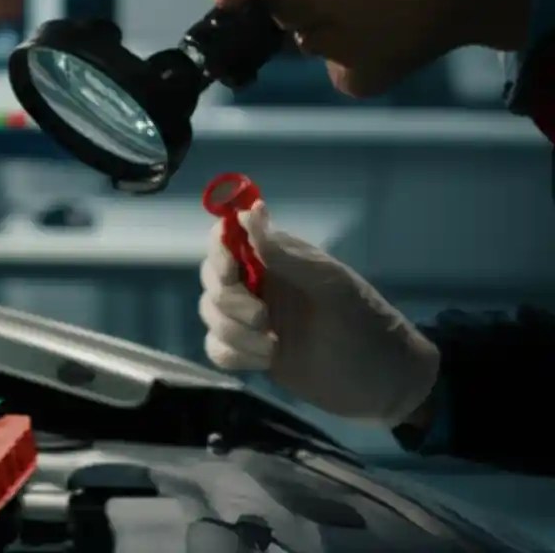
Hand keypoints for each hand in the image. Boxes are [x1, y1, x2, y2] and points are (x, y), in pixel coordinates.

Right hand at [198, 201, 440, 426]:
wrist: (383, 384)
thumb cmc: (366, 325)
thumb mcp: (331, 285)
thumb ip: (286, 253)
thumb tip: (251, 210)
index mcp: (279, 259)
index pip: (228, 239)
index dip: (219, 251)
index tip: (231, 271)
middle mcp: (261, 283)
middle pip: (212, 278)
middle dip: (230, 301)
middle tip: (264, 318)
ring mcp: (253, 319)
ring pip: (211, 314)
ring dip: (234, 332)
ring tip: (272, 347)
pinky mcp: (250, 351)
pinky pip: (216, 347)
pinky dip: (233, 354)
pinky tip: (264, 361)